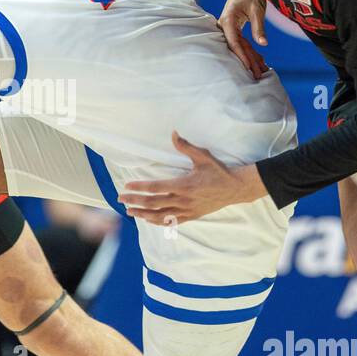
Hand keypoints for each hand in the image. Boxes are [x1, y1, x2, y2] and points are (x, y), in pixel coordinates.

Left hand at [118, 131, 267, 223]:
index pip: (156, 187)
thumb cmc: (219, 172)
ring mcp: (187, 210)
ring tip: (130, 211)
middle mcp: (183, 200)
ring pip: (160, 215)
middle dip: (135, 201)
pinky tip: (147, 219)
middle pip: (153, 203)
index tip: (127, 185)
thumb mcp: (203, 157)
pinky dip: (157, 221)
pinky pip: (171, 222)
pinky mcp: (191, 216)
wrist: (236, 189)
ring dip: (143, 213)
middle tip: (121, 199)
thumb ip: (186, 146)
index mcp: (184, 185)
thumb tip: (173, 133)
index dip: (139, 187)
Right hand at [219, 0, 269, 78]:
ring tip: (260, 72)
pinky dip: (251, 51)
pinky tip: (259, 61)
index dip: (241, 56)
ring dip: (250, 58)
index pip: (234, 42)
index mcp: (227, 20)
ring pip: (240, 47)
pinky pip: (242, 43)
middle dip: (247, 61)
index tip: (249, 68)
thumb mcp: (257, 9)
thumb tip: (263, 44)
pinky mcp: (235, 29)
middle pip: (236, 48)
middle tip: (257, 75)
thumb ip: (259, 27)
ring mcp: (229, 28)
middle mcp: (225, 25)